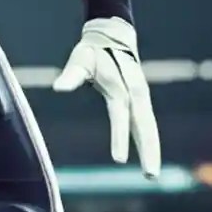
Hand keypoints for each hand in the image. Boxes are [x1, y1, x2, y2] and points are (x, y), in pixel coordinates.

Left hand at [52, 17, 161, 177]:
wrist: (112, 36)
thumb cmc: (92, 51)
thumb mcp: (79, 60)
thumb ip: (71, 76)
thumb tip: (58, 87)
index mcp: (120, 87)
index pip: (120, 116)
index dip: (120, 137)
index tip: (119, 160)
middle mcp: (136, 94)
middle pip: (144, 126)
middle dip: (148, 151)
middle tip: (150, 176)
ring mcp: (141, 98)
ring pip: (149, 127)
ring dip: (152, 149)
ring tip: (152, 174)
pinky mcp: (141, 102)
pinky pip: (147, 124)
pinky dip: (150, 141)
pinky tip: (150, 158)